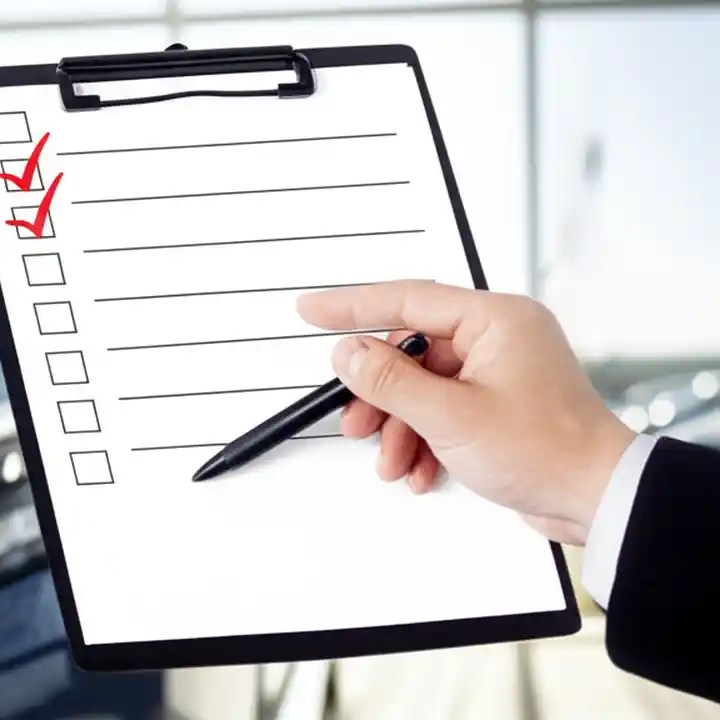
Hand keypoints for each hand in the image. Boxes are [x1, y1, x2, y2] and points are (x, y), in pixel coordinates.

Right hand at [296, 280, 634, 544]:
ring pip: (422, 387)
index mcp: (495, 320)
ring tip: (390, 460)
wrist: (597, 498)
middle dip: (379, 394)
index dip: (352, 305)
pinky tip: (418, 469)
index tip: (311, 310)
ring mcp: (498, 372)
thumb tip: (348, 354)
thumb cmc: (546, 451)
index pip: (408, 298)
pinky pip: (441, 410)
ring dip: (398, 426)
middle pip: (410, 352)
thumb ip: (390, 381)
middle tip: (354, 420)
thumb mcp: (451, 416)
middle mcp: (498, 337)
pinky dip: (422, 439)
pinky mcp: (497, 404)